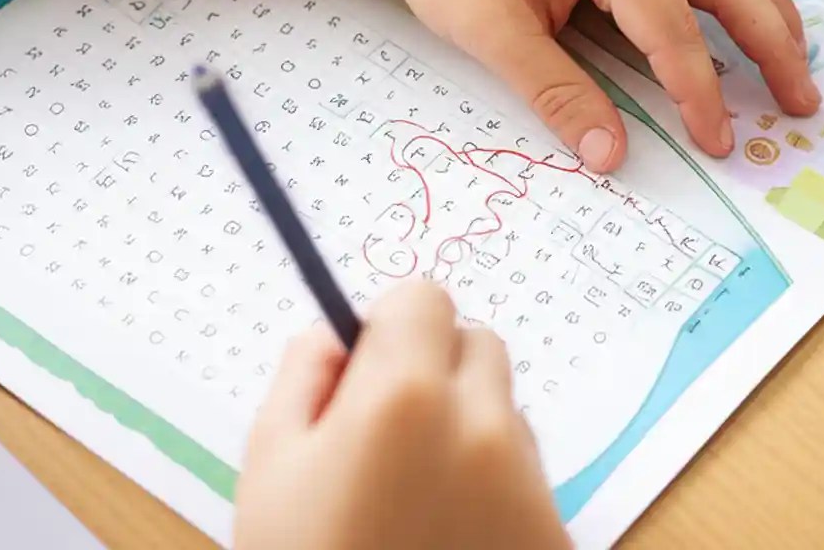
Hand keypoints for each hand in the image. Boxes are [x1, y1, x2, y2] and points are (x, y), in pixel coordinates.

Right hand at [234, 281, 569, 549]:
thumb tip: (333, 334)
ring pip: (503, 409)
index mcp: (404, 397)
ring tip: (414, 498)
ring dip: (467, 426)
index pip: (424, 297)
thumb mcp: (269, 470)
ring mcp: (528, 479)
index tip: (367, 366)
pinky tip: (451, 533)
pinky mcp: (555, 527)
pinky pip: (527, 471)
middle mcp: (481, 425)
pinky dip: (495, 483)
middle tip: (387, 432)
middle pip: (475, 344)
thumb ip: (299, 378)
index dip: (388, 326)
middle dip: (433, 368)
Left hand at [372, 0, 819, 172]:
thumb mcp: (494, 35)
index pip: (677, 33)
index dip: (702, 95)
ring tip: (792, 55)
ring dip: (771, 2)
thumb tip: (609, 155)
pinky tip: (746, 2)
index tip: (719, 143)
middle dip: (776, 46)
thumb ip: (560, 95)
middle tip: (801, 103)